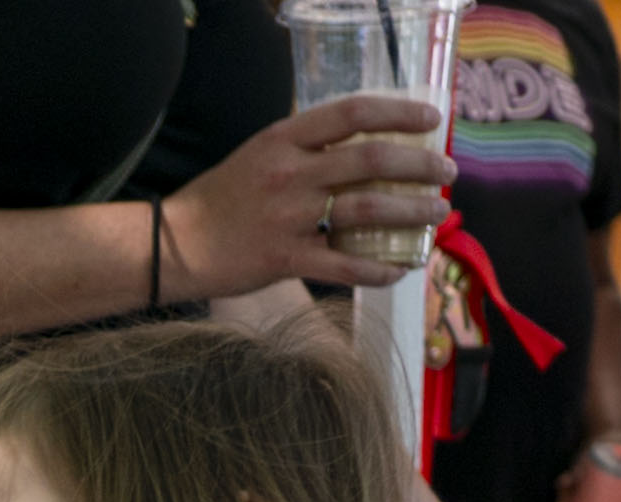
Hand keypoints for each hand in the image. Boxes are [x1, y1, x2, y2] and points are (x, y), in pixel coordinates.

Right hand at [160, 95, 450, 297]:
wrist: (173, 245)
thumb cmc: (219, 200)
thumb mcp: (260, 156)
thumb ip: (305, 149)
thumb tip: (361, 149)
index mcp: (284, 140)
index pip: (353, 113)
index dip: (399, 113)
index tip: (431, 121)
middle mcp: (290, 173)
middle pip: (371, 159)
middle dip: (420, 165)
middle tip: (446, 173)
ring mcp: (288, 217)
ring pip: (368, 208)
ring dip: (411, 211)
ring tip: (437, 213)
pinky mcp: (283, 259)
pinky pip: (343, 264)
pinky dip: (378, 269)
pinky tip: (399, 269)